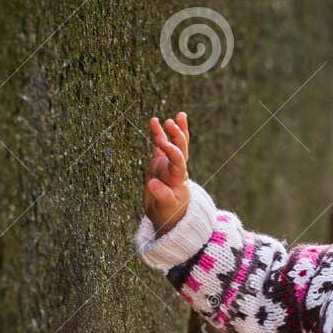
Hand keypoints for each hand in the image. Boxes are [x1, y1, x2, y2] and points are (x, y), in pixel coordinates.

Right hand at [144, 112, 189, 234]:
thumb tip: (152, 183)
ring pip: (173, 144)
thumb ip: (161, 195)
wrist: (167, 216)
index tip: (162, 143)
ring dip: (172, 131)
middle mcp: (175, 168)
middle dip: (177, 136)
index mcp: (179, 178)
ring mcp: (168, 164)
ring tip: (172, 117)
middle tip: (171, 122)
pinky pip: (160, 146)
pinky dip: (158, 134)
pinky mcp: (159, 163)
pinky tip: (155, 121)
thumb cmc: (169, 212)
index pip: (178, 161)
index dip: (172, 151)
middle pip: (180, 149)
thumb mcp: (166, 207)